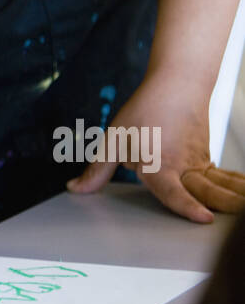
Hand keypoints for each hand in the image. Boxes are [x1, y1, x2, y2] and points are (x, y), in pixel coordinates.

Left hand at [66, 75, 244, 222]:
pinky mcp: (208, 158)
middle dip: (225, 207)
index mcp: (158, 166)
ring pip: (220, 184)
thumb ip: (97, 170)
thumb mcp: (113, 140)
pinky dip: (236, 186)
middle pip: (208, 191)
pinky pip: (223, 177)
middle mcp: (183, 168)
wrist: (177, 83)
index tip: (205, 219)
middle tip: (236, 220)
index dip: (187, 207)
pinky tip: (243, 196)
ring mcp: (199, 163)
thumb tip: (74, 190)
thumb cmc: (144, 112)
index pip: (174, 192)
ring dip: (236, 197)